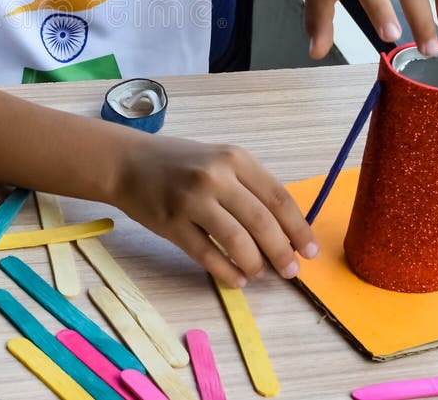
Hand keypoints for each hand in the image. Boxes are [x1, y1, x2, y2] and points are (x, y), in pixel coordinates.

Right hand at [112, 135, 317, 287]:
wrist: (126, 162)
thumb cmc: (176, 162)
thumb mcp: (217, 160)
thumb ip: (247, 187)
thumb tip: (284, 230)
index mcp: (233, 158)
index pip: (278, 197)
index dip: (299, 228)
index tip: (310, 251)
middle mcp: (214, 177)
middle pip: (262, 223)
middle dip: (282, 253)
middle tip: (290, 271)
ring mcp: (191, 200)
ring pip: (238, 243)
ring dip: (255, 265)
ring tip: (259, 273)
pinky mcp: (171, 224)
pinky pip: (208, 256)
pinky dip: (227, 273)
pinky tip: (236, 279)